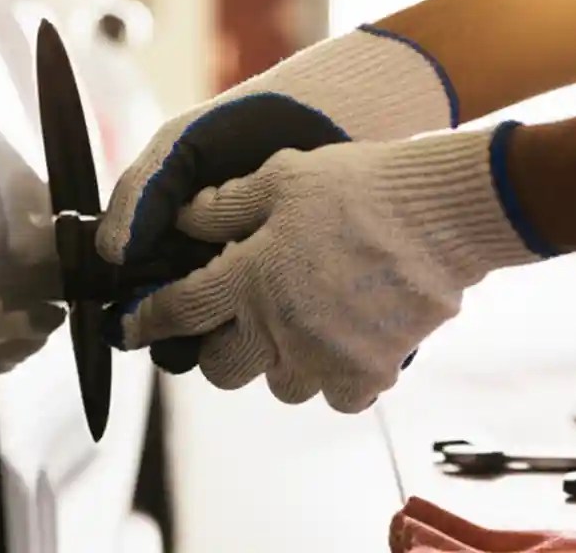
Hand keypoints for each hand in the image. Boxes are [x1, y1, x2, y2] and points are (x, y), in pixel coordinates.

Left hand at [96, 26, 457, 370]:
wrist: (441, 215)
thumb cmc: (362, 188)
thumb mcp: (281, 178)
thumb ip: (225, 206)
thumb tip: (184, 220)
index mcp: (248, 278)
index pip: (177, 312)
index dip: (146, 321)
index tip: (133, 327)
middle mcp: (278, 328)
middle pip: (221, 370)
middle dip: (218, 349)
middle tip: (238, 321)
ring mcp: (324, 358)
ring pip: (279, 387)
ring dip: (279, 363)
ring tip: (301, 324)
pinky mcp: (369, 373)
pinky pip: (337, 396)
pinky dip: (335, 377)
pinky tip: (344, 340)